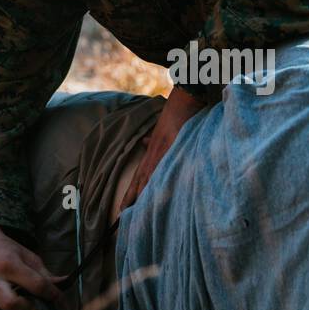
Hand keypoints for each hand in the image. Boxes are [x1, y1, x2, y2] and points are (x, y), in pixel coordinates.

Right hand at [0, 225, 65, 309]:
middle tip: (31, 302)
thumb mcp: (28, 256)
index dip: (52, 293)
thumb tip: (64, 285)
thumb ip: (45, 274)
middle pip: (11, 305)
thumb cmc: (6, 251)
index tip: (57, 296)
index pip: (36, 285)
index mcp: (9, 265)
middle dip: (26, 308)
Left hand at [118, 85, 206, 212]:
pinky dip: (155, 180)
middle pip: (140, 178)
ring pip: (148, 175)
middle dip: (131, 197)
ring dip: (139, 192)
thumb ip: (154, 137)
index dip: (132, 190)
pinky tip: (149, 192)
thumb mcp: (164, 125)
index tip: (124, 206)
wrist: (187, 94)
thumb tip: (145, 141)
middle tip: (121, 215)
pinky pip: (162, 167)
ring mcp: (163, 149)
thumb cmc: (179, 109)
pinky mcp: (172, 145)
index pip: (141, 174)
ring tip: (129, 209)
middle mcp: (156, 151)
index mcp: (155, 148)